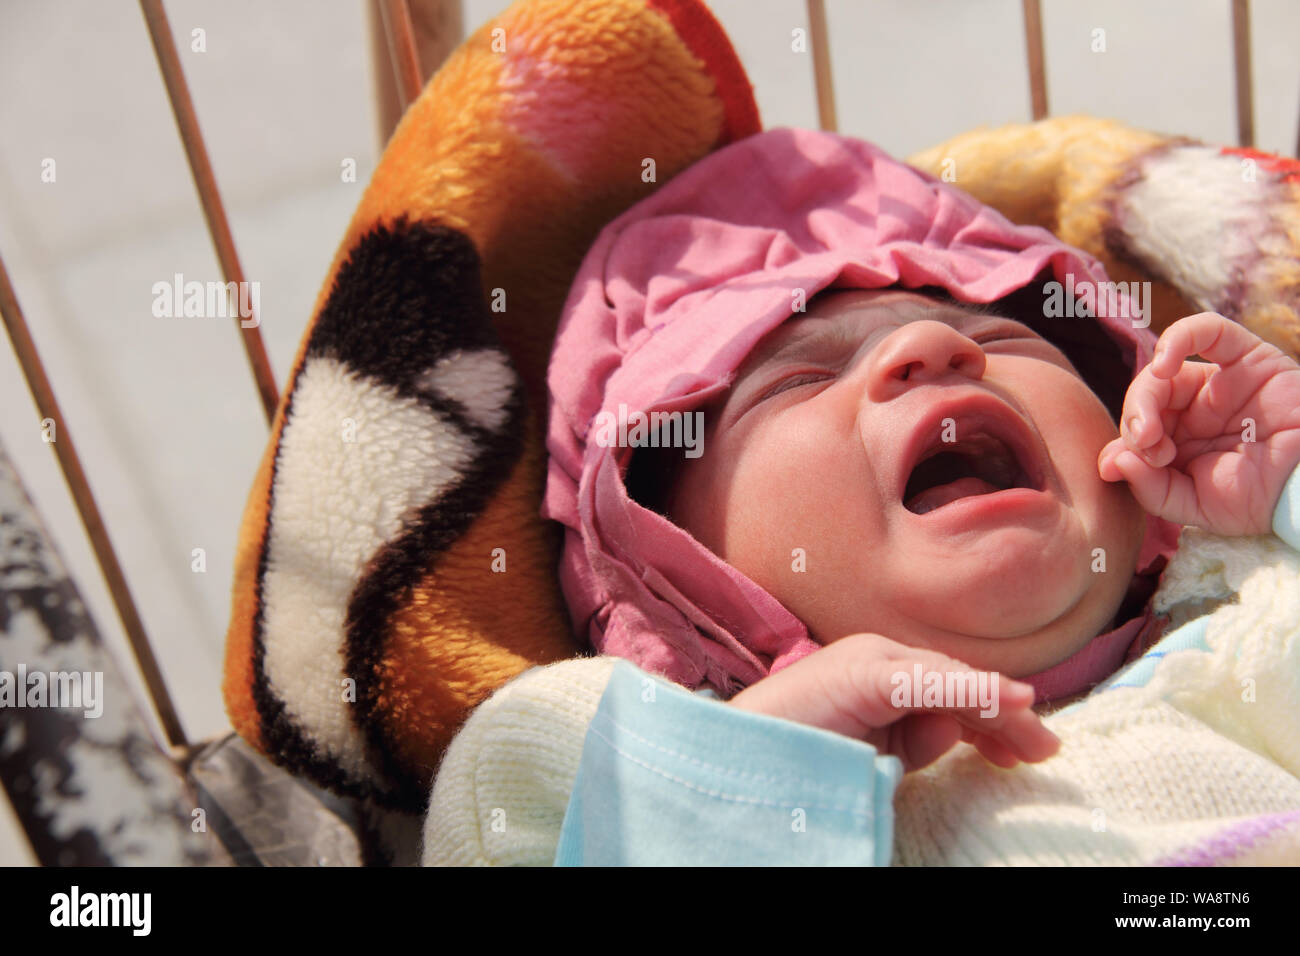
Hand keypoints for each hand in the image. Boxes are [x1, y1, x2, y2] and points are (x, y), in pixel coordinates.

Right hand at [728, 633, 1059, 771]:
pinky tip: (1011, 703)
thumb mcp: (871, 755)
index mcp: (877, 676)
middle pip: (959, 682)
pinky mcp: (864, 674)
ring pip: (950, 679)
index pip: (950, 694)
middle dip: (1007, 715)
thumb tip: (956, 730)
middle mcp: (876, 657)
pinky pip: (931, 683)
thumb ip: (911, 741)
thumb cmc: (798, 761)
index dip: (994, 719)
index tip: (1027, 755)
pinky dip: (975, 693)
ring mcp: (869, 661)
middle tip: (1047, 751)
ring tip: (1036, 734)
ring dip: (999, 705)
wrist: (735, 765)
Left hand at [1098, 312, 1299, 534]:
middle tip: (1148, 445)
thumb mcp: (1191, 504)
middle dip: (1134, 419)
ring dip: (1145, 395)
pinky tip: (1164, 364)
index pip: (1135, 425)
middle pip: (1144, 395)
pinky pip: (1208, 331)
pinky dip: (1178, 338)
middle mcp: (1194, 406)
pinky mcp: (1246, 357)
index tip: (1140, 465)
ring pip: (1164, 369)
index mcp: (1178, 438)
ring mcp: (1219, 381)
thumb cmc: (1256, 498)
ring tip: (1150, 428)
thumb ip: (1148, 487)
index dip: (1126, 442)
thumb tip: (1109, 462)